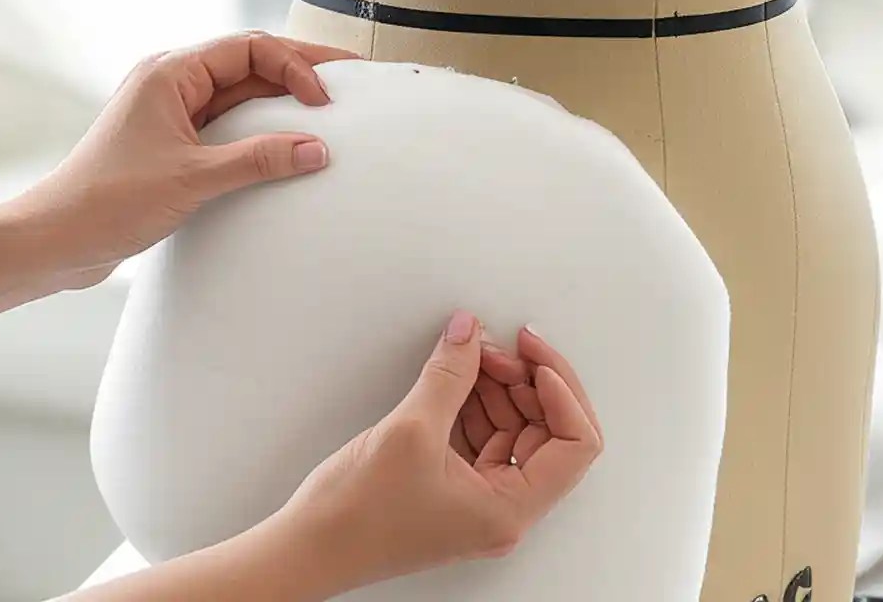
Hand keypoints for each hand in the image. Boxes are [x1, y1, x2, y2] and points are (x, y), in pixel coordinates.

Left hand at [16, 31, 356, 287]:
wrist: (58, 239)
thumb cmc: (106, 201)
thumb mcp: (193, 179)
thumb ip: (259, 160)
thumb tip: (316, 148)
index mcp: (169, 73)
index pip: (249, 48)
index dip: (295, 66)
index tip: (324, 99)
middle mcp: (171, 84)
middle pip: (250, 63)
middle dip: (301, 69)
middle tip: (350, 76)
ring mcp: (174, 113)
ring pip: (242, 94)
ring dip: (283, 99)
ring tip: (329, 108)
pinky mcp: (176, 144)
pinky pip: (231, 124)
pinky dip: (264, 129)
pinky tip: (290, 143)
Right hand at [273, 310, 603, 596]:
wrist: (307, 548)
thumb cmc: (354, 518)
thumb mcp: (411, 430)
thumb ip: (450, 374)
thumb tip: (471, 333)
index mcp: (510, 511)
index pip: (576, 446)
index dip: (563, 392)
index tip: (534, 356)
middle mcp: (504, 511)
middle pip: (549, 435)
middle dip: (526, 383)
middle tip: (494, 348)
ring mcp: (480, 501)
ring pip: (516, 433)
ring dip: (499, 389)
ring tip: (471, 357)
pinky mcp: (455, 490)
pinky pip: (484, 438)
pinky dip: (476, 404)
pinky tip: (456, 379)